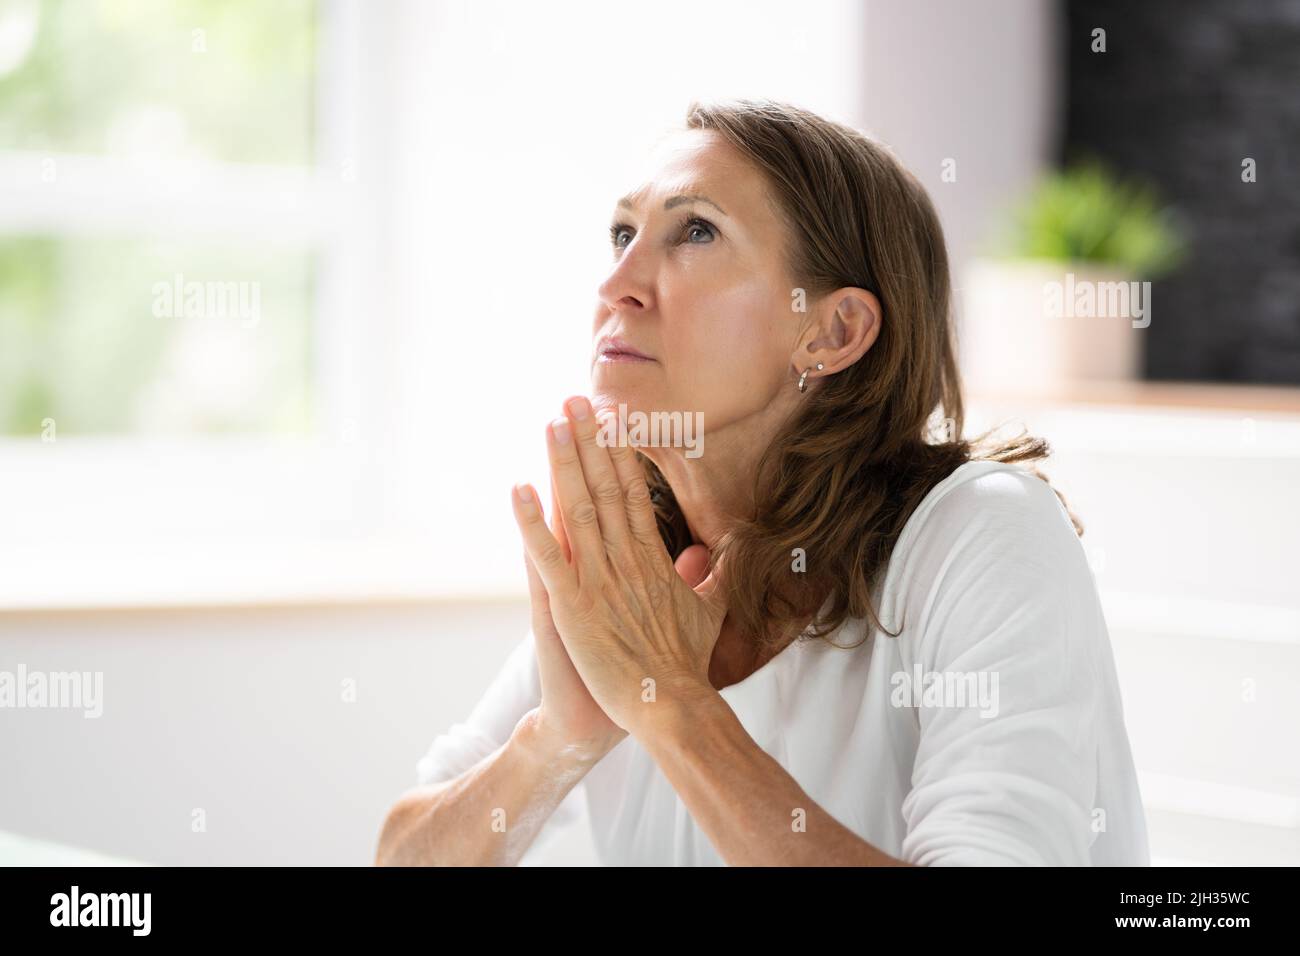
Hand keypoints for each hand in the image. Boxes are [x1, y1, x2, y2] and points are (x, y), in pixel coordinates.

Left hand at [511, 396, 726, 739]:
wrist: (670, 707)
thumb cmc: (686, 665)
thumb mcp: (709, 613)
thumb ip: (708, 578)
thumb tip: (712, 554)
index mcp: (653, 560)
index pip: (634, 494)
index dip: (620, 455)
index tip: (612, 420)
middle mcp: (625, 560)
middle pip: (605, 488)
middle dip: (589, 442)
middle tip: (575, 400)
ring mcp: (597, 580)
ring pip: (576, 509)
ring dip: (562, 463)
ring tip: (552, 423)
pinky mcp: (571, 606)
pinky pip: (545, 557)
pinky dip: (531, 522)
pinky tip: (518, 488)